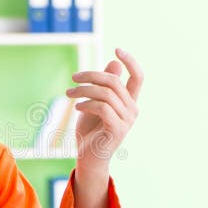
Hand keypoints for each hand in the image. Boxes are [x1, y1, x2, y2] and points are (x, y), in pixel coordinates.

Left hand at [68, 48, 142, 166]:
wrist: (88, 158)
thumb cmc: (91, 131)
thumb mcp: (95, 103)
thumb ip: (104, 85)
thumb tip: (114, 63)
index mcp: (129, 102)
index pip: (138, 77)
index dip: (131, 61)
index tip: (117, 49)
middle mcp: (132, 110)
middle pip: (114, 81)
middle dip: (91, 75)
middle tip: (73, 78)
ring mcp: (127, 121)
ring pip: (106, 93)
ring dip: (83, 90)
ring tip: (69, 93)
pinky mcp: (118, 130)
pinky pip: (102, 108)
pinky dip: (87, 104)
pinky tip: (77, 108)